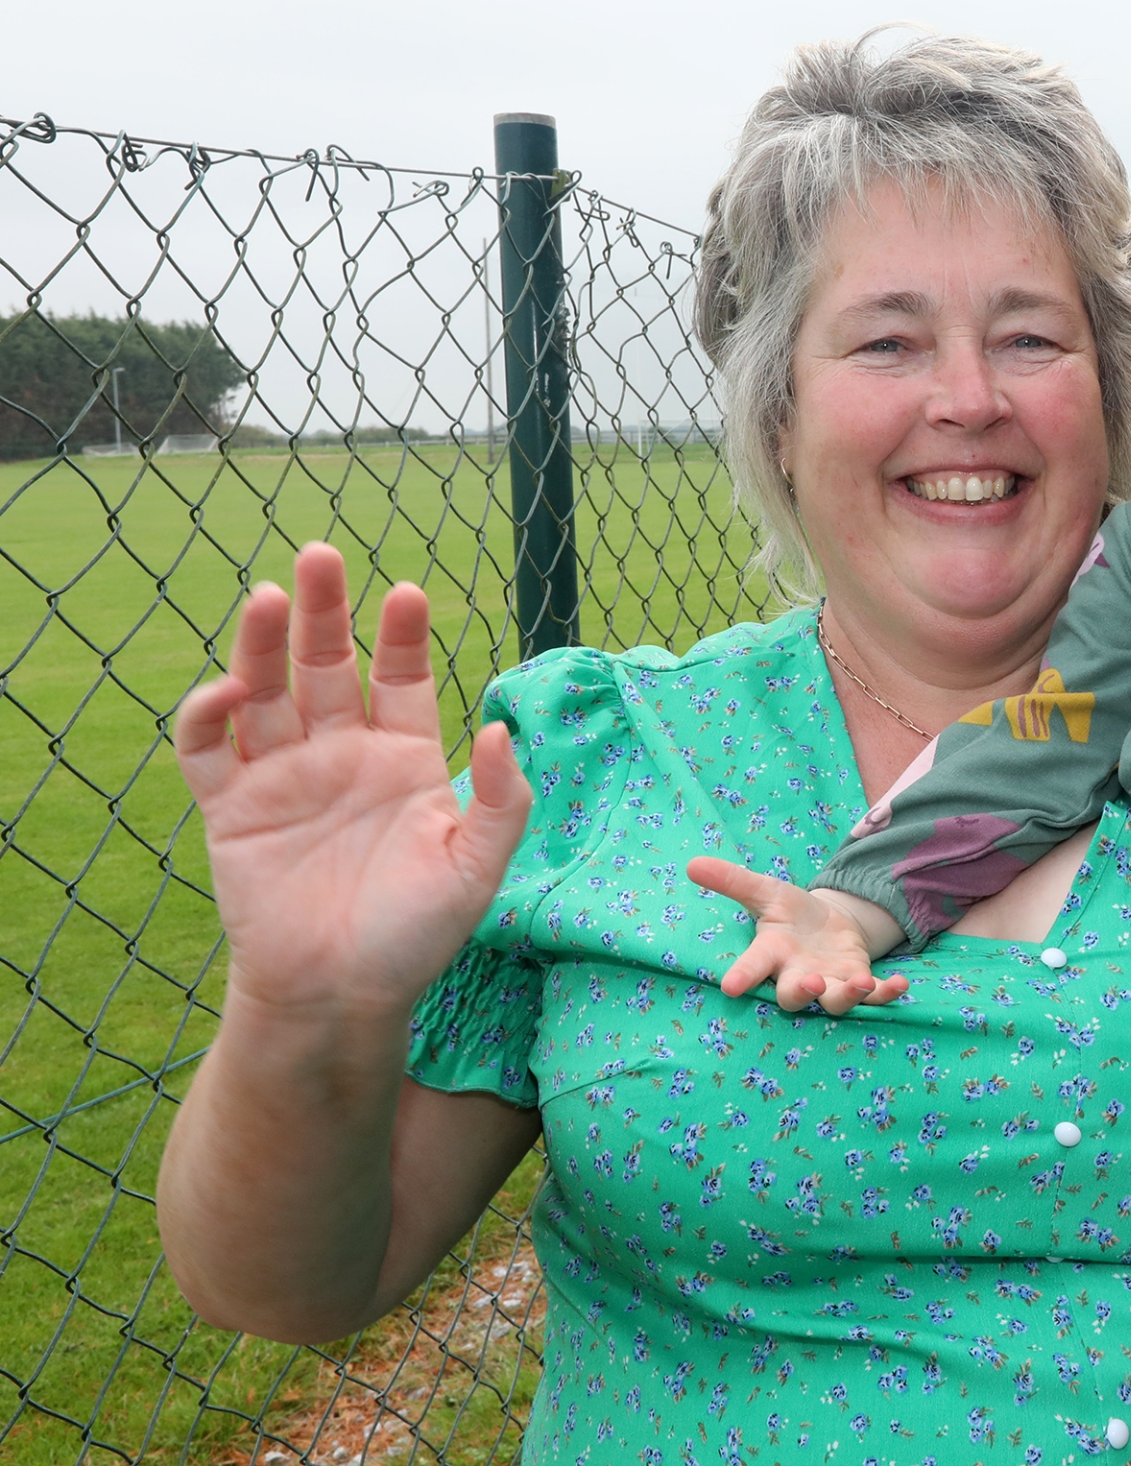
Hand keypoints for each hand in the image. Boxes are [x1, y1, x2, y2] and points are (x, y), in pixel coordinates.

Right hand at [173, 543, 530, 1019]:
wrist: (341, 996)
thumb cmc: (416, 935)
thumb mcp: (478, 869)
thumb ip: (502, 802)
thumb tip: (501, 730)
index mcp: (404, 759)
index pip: (401, 677)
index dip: (402, 635)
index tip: (408, 594)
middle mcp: (342, 754)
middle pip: (329, 664)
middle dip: (324, 611)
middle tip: (319, 554)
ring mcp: (284, 776)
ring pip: (267, 691)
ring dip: (261, 643)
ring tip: (266, 595)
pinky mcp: (232, 808)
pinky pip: (210, 750)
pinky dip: (209, 715)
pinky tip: (228, 691)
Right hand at [689, 858, 910, 1013]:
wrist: (828, 927)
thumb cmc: (791, 915)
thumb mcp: (766, 891)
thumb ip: (733, 881)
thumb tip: (692, 863)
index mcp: (771, 954)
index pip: (752, 968)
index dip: (742, 977)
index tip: (730, 987)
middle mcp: (798, 975)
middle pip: (794, 995)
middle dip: (800, 993)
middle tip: (807, 984)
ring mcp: (829, 983)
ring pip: (834, 1001)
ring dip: (847, 996)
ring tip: (860, 983)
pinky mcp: (857, 981)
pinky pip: (874, 995)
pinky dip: (887, 993)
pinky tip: (901, 983)